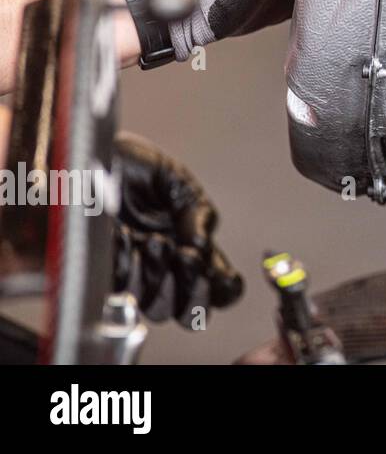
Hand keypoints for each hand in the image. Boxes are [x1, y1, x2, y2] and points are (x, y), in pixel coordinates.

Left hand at [112, 134, 242, 324]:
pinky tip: (122, 235)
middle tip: (181, 254)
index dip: (222, 287)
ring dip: (157, 274)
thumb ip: (198, 211)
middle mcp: (166, 267)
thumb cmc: (130, 164)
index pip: (220, 286)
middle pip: (188, 309)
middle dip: (189, 284)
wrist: (85, 154)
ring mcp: (135, 274)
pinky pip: (119, 289)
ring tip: (150, 240)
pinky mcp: (100, 274)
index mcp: (192, 245)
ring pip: (156, 307)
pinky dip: (125, 264)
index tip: (213, 269)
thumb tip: (203, 246)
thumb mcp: (174, 179)